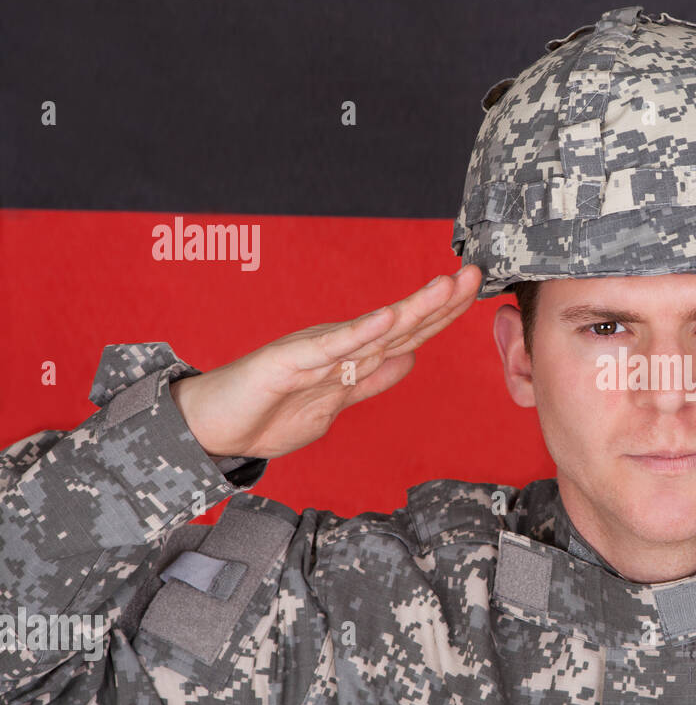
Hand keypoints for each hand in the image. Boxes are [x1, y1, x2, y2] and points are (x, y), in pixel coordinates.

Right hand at [169, 265, 481, 459]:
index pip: (406, 334)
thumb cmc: (267, 413)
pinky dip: (362, 333)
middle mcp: (337, 346)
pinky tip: (389, 318)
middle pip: (399, 324)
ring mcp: (314, 352)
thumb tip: (409, 358)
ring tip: (446, 287)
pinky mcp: (288, 362)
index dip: (441, 315)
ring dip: (411, 308)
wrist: (211, 429)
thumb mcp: (336, 402)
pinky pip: (331, 348)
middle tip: (474, 275)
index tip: (473, 292)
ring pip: (373, 329)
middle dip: (439, 302)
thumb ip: (371, 380)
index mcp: (351, 356)